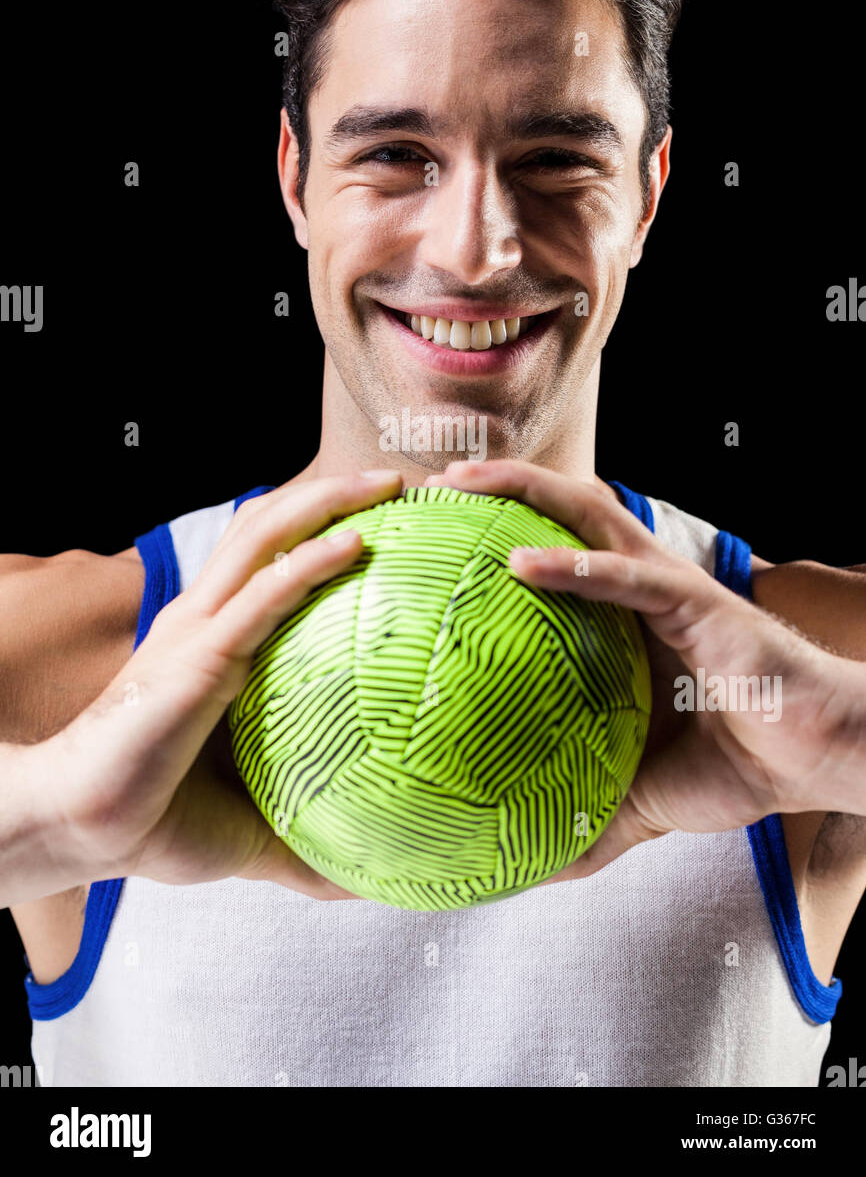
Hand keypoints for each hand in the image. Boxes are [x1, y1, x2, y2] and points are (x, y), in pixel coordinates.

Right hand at [2, 469, 402, 905]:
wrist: (84, 828)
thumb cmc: (155, 820)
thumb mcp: (251, 829)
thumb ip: (306, 848)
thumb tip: (363, 885)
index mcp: (213, 644)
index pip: (269, 562)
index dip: (318, 527)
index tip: (386, 520)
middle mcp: (204, 620)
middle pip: (268, 526)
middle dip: (330, 492)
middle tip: (398, 483)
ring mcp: (199, 630)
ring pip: (264, 538)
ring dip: (325, 501)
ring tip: (386, 486)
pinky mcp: (199, 654)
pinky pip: (262, 594)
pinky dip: (310, 562)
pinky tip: (356, 545)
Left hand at [423, 459, 865, 879]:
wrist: (816, 760)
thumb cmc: (740, 764)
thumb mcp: (642, 799)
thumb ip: (589, 820)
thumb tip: (534, 868)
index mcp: (622, 618)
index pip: (552, 552)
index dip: (495, 529)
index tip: (428, 532)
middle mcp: (640, 586)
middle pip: (559, 511)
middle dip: (495, 485)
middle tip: (427, 483)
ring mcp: (667, 586)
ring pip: (587, 516)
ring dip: (523, 491)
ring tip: (460, 481)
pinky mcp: (696, 603)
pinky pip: (626, 580)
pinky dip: (573, 567)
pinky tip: (521, 564)